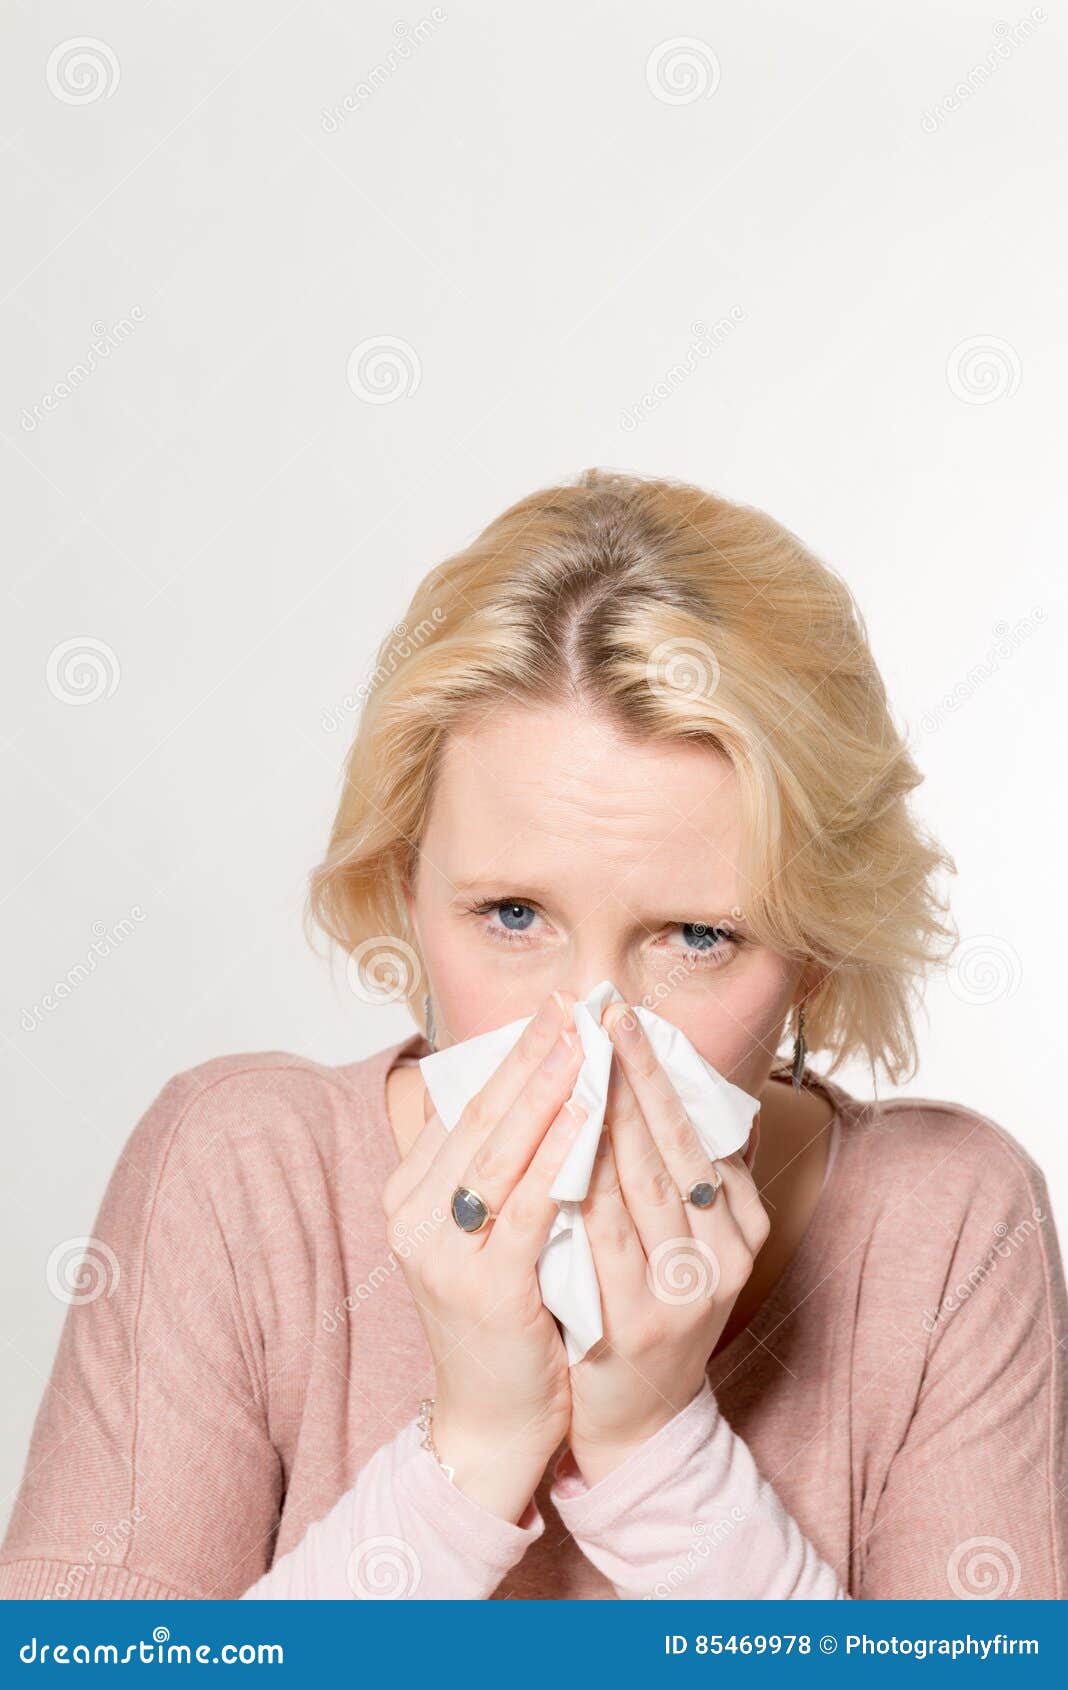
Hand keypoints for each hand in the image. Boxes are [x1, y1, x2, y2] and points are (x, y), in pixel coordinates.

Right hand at [382, 991, 586, 1521]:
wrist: (492, 1419)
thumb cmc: (504, 1317)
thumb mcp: (482, 1232)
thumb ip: (495, 1167)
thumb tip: (539, 1085)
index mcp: (411, 1194)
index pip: (464, 1105)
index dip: (510, 1053)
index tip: (553, 1009)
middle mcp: (415, 1217)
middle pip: (480, 1117)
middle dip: (530, 1056)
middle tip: (572, 1005)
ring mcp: (443, 1252)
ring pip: (501, 1151)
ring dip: (547, 1089)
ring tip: (584, 1042)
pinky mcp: (483, 1286)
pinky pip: (526, 1205)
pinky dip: (557, 1154)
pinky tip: (588, 1116)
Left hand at [566, 1000, 768, 1485]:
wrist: (635, 1420)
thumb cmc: (643, 1307)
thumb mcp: (674, 1237)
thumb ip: (668, 1172)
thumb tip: (642, 1078)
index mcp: (738, 1223)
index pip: (698, 1129)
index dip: (661, 1071)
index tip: (627, 1016)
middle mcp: (725, 1252)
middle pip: (674, 1145)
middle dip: (634, 1075)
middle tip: (603, 1015)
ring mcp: (687, 1289)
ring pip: (645, 1184)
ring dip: (610, 1115)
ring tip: (581, 1059)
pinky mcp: (644, 1323)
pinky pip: (608, 1239)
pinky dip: (585, 1187)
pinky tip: (562, 1145)